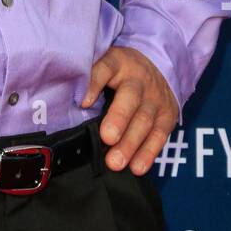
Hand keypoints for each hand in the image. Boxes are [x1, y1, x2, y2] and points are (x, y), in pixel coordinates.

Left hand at [80, 44, 178, 174]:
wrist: (158, 67)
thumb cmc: (120, 72)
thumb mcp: (105, 65)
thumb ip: (88, 80)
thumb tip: (62, 99)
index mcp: (118, 62)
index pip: (105, 68)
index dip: (94, 83)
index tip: (83, 101)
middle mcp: (139, 79)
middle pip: (130, 98)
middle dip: (119, 119)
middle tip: (107, 137)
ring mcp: (156, 98)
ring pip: (144, 120)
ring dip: (130, 143)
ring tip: (115, 162)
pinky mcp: (167, 115)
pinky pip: (159, 135)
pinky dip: (148, 153)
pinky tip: (136, 167)